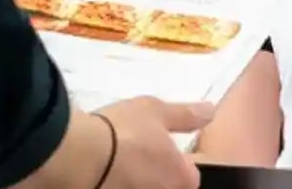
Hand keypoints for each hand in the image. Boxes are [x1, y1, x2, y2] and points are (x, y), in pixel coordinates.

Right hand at [92, 96, 215, 188]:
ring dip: (135, 179)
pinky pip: (121, 188)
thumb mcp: (156, 110)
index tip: (159, 147)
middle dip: (156, 173)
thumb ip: (187, 115)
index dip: (176, 160)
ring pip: (142, 187)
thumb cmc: (124, 130)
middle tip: (136, 154)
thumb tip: (211, 112)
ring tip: (116, 163)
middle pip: (166, 185)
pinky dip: (115, 182)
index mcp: (182, 177)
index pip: (190, 175)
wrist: (80, 155)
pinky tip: (104, 173)